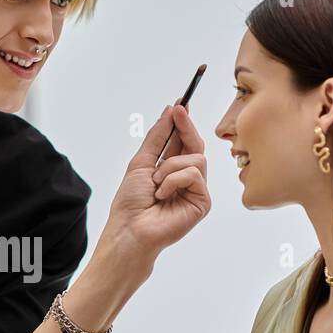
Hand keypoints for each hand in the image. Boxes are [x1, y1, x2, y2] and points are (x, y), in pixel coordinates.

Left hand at [103, 102, 210, 259]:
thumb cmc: (131, 202)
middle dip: (185, 126)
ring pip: (195, 158)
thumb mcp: (141, 162)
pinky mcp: (202, 201)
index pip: (182, 141)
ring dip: (169, 167)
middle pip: (194, 144)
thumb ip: (157, 137)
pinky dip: (174, 180)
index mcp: (170, 169)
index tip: (179, 103)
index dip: (182, 122)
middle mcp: (185, 178)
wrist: (130, 229)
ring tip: (156, 184)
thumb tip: (170, 111)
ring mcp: (196, 190)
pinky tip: (163, 195)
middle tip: (178, 110)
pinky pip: (195, 174)